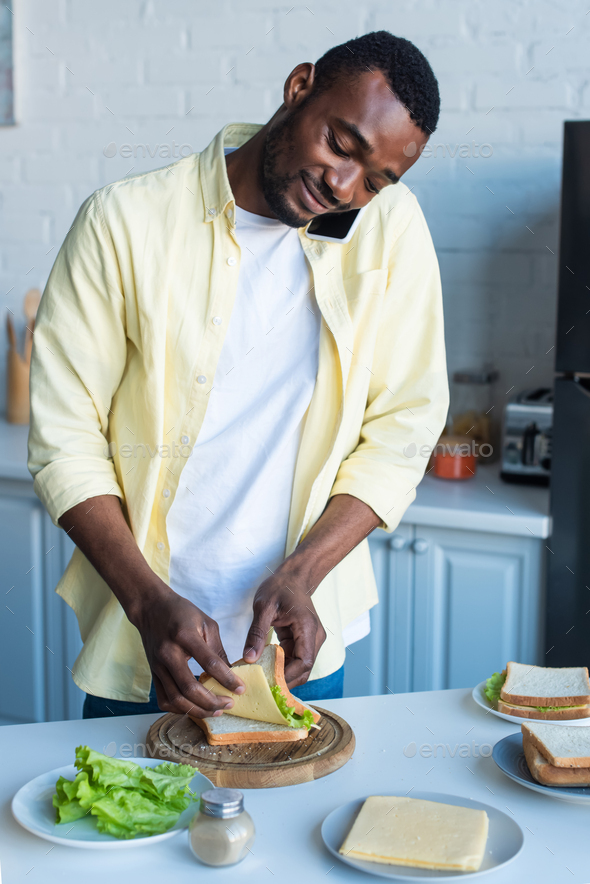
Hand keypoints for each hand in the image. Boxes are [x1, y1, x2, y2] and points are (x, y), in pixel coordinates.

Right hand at [131, 585, 244, 717]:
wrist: (151, 608)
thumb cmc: (181, 613)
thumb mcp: (206, 623)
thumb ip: (217, 649)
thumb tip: (231, 674)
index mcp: (185, 636)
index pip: (209, 663)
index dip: (227, 679)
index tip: (240, 689)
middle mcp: (168, 653)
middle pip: (190, 688)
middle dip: (212, 701)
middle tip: (229, 703)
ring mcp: (158, 666)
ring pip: (176, 699)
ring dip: (198, 710)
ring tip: (216, 710)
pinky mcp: (153, 674)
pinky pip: (164, 700)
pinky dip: (180, 709)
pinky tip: (195, 708)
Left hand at [242, 566, 325, 687]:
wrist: (293, 576)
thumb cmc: (280, 587)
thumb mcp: (263, 607)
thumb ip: (257, 634)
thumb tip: (249, 658)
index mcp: (307, 628)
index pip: (303, 662)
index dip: (287, 676)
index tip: (267, 682)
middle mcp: (314, 637)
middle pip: (304, 669)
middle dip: (285, 680)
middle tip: (262, 686)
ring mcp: (311, 639)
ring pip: (300, 667)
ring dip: (283, 674)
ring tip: (262, 679)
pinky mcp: (304, 640)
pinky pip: (295, 659)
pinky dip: (282, 665)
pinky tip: (265, 667)